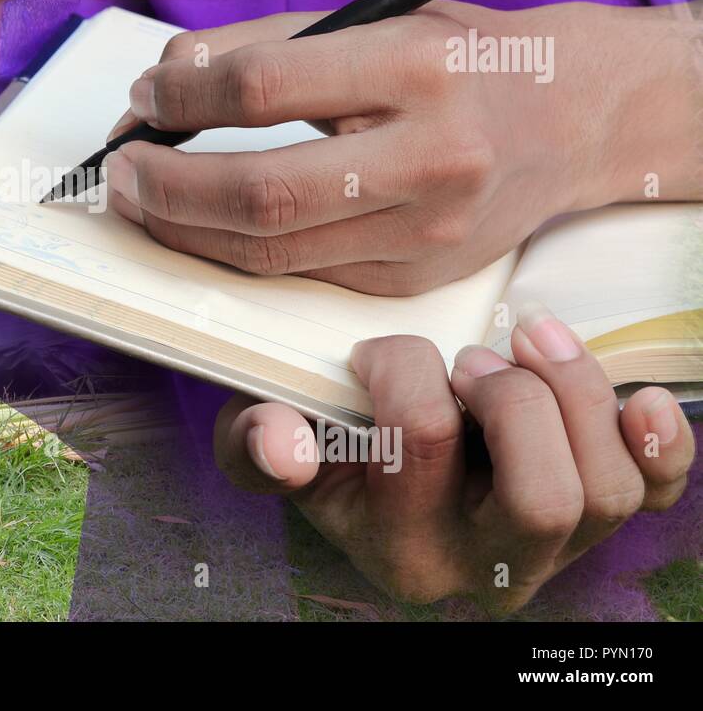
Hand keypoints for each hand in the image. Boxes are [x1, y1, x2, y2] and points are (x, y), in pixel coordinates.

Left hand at [105, 0, 699, 294]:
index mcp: (416, 70)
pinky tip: (200, 226)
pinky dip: (233, 253)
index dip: (181, 96)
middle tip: (120, 168)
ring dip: (183, 229)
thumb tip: (165, 79)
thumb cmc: (464, 58)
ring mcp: (423, 234)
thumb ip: (268, 44)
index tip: (145, 96)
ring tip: (141, 200)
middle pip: (258, 193)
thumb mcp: (380, 20)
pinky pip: (298, 275)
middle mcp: (428, 159)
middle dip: (165, 186)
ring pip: (268, 253)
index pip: (263, 89)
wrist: (575, 120)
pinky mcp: (412, 281)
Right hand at [213, 305, 695, 612]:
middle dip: (511, 399)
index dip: (402, 369)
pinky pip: (657, 495)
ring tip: (526, 344)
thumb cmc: (320, 449)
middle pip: (541, 495)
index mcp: (400, 553)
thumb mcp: (264, 445)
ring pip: (608, 492)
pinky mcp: (597, 523)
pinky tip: (638, 399)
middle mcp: (486, 569)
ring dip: (578, 396)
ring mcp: (553, 552)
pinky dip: (659, 445)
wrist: (368, 473)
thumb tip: (281, 442)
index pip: (421, 448)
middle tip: (469, 359)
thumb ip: (254, 442)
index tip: (370, 350)